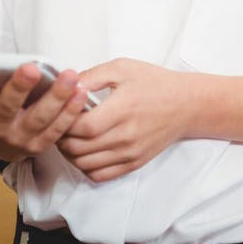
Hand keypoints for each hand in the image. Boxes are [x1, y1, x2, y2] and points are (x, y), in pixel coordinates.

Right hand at [0, 40, 88, 161]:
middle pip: (8, 106)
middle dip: (20, 86)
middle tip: (32, 68)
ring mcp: (17, 138)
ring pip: (38, 118)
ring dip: (56, 97)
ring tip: (69, 77)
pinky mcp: (37, 146)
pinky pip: (56, 130)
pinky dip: (69, 112)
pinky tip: (80, 94)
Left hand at [57, 58, 189, 182]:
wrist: (185, 104)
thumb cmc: (154, 83)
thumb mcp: (122, 68)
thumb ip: (92, 76)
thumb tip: (67, 86)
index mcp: (122, 109)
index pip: (83, 127)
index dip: (64, 122)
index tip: (59, 112)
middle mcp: (125, 136)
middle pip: (80, 148)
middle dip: (61, 138)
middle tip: (57, 124)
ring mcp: (129, 153)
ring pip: (86, 165)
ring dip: (69, 154)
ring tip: (67, 137)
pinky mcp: (133, 164)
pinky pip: (100, 175)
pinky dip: (85, 167)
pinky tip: (83, 152)